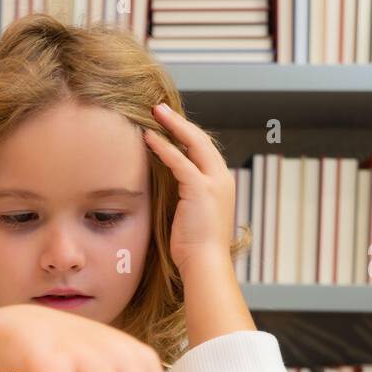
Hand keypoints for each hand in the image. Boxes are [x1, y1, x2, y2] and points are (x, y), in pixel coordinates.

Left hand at [141, 102, 237, 264]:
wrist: (206, 264)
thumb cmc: (196, 248)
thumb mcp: (193, 217)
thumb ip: (186, 199)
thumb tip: (169, 192)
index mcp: (222, 185)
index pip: (204, 151)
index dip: (186, 135)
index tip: (169, 124)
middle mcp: (222, 179)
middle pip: (201, 140)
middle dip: (179, 122)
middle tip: (159, 108)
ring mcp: (214, 182)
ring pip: (193, 143)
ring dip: (172, 126)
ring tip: (154, 112)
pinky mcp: (201, 189)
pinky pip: (179, 161)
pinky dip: (163, 147)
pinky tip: (149, 137)